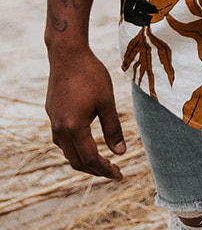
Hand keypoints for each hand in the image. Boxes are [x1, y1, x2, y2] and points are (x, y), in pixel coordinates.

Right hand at [46, 48, 125, 179]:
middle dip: (95, 170)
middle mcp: (60, 130)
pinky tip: (86, 142)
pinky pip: (62, 140)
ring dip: (84, 160)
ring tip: (102, 161)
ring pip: (68, 152)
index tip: (119, 175)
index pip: (90, 159)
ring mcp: (54, 122)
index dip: (105, 170)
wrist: (67, 55)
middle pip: (77, 161)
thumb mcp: (106, 101)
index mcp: (74, 128)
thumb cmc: (90, 75)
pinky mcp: (52, 115)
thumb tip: (121, 153)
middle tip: (113, 171)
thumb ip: (113, 128)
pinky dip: (75, 148)